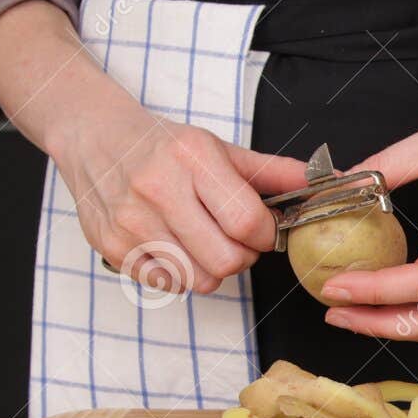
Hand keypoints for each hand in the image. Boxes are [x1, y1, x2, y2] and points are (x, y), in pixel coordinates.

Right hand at [0, 0, 307, 295]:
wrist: (92, 135)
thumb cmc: (163, 145)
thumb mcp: (218, 148)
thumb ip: (273, 172)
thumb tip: (325, 181)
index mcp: (192, 159)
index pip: (247, 222)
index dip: (265, 237)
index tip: (262, 231)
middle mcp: (158, 189)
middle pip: (225, 260)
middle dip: (242, 257)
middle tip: (235, 241)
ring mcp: (131, 220)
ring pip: (198, 280)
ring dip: (212, 270)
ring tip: (204, 243)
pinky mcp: (112, 245)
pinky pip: (166, 283)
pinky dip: (180, 274)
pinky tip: (175, 247)